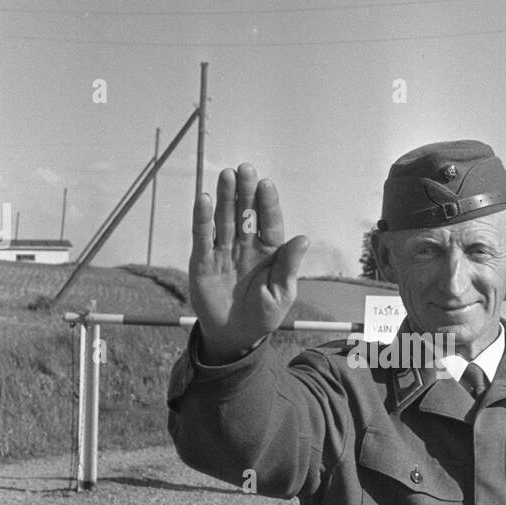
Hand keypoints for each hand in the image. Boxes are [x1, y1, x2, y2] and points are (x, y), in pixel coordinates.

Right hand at [189, 165, 309, 362]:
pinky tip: (204, 198)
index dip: (267, 204)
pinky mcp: (203, 260)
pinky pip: (203, 236)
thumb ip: (289, 266)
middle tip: (245, 168)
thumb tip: (303, 238)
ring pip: (224, 218)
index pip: (269, 222)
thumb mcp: (281, 293)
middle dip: (246, 191)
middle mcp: (246, 245)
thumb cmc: (263, 314)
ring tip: (227, 175)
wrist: (234, 335)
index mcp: (269, 251)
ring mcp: (224, 250)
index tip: (266, 184)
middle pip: (245, 213)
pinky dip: (202, 218)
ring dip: (225, 197)